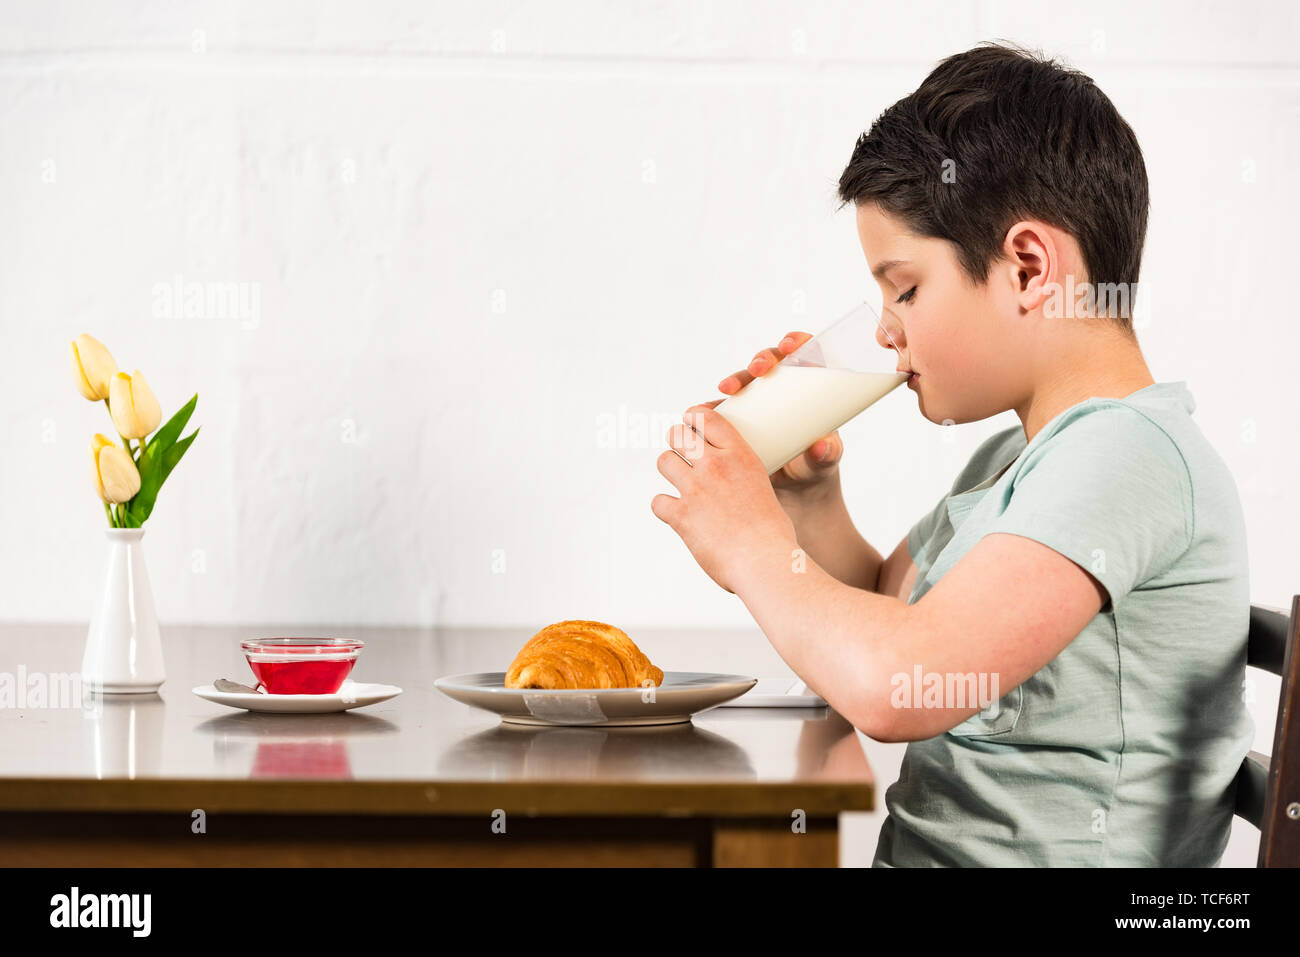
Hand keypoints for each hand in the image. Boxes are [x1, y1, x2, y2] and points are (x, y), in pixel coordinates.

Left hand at [651, 405, 797, 593]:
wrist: (765, 562)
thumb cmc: (772, 534)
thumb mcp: (763, 488)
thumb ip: (742, 477)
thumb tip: (732, 482)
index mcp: (740, 455)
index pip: (706, 417)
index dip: (693, 417)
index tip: (691, 424)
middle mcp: (715, 466)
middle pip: (677, 433)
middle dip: (677, 442)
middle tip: (684, 456)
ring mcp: (695, 489)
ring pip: (664, 461)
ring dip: (670, 471)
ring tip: (681, 483)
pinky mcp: (681, 515)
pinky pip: (658, 502)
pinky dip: (666, 509)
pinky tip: (678, 516)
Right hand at [715, 331, 844, 496]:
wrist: (793, 488)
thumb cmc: (814, 465)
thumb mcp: (824, 461)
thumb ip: (827, 455)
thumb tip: (822, 446)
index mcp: (808, 389)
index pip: (805, 353)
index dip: (796, 342)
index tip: (789, 346)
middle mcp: (781, 389)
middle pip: (770, 363)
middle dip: (761, 359)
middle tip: (757, 369)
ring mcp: (757, 403)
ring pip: (745, 381)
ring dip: (735, 380)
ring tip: (727, 389)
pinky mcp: (738, 419)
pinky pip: (723, 408)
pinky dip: (712, 407)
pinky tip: (704, 410)